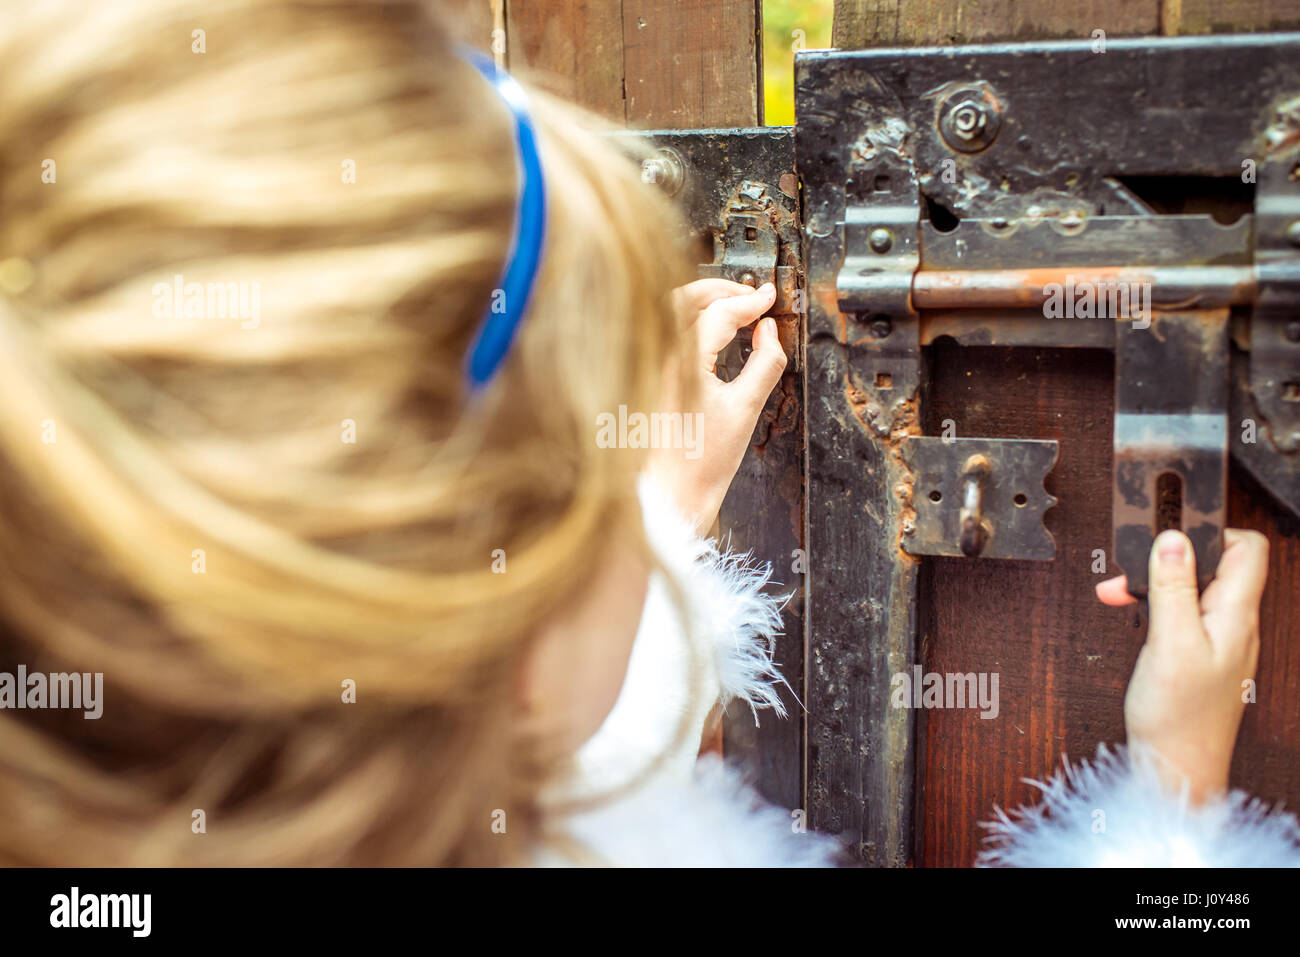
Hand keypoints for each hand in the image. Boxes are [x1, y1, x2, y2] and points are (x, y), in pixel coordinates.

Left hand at [648, 279, 786, 532]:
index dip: (748, 300)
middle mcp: (656, 357)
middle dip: (720, 289)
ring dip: (701, 300)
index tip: (768, 297)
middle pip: (683, 297)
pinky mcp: (644, 375)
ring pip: (668, 310)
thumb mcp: (746, 411)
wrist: (670, 496)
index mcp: (681, 363)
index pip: (717, 312)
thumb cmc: (701, 465)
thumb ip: (765, 363)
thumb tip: (769, 332)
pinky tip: (709, 331)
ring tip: (732, 306)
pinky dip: (687, 320)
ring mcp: (646, 365)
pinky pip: (663, 332)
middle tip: (750, 295)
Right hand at [1096, 528, 1268, 801]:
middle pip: (1214, 565)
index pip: (1247, 548)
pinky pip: (1183, 614)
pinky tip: (1135, 615)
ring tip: (1121, 593)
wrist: (1176, 768)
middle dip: (1169, 558)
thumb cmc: (1178, 717)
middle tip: (1131, 568)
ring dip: (1156, 583)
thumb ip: (1173, 588)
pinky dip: (1156, 607)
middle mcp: (1234, 624)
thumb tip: (1173, 540)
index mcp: (1236, 615)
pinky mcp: (1200, 654)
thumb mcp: (1169, 643)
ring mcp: (1220, 640)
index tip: (1169, 534)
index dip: (1211, 531)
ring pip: (1193, 588)